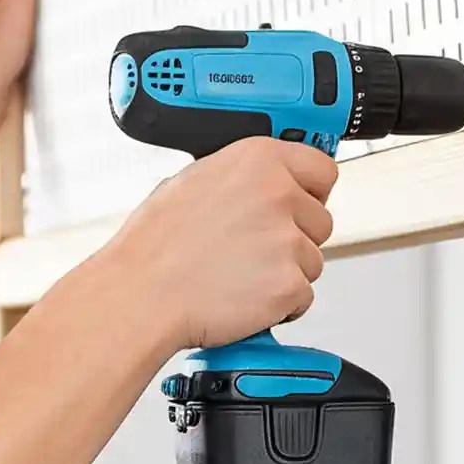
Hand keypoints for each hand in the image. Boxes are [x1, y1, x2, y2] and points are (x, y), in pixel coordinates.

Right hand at [103, 138, 338, 350]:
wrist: (141, 295)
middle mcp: (278, 193)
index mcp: (259, 158)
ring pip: (313, 261)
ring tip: (239, 273)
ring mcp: (287, 239)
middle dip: (296, 238)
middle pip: (321, 220)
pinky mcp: (289, 283)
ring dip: (286, 272)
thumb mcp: (196, 180)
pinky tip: (243, 296)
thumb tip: (266, 181)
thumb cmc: (156, 245)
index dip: (312, 192)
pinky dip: (280, 304)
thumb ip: (244, 177)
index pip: (323, 170)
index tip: (303, 204)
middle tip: (254, 249)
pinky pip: (303, 296)